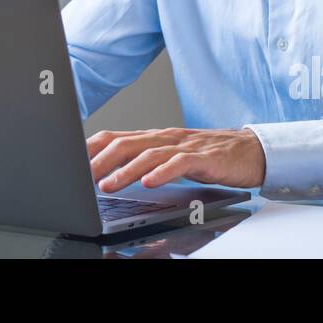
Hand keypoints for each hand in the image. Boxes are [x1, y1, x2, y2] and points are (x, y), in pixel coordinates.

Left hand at [87, 127, 265, 191]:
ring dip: (125, 171)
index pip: (115, 137)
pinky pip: (179, 163)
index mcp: (155, 137)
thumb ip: (145, 160)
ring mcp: (184, 146)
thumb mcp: (171, 156)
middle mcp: (166, 137)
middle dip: (101, 161)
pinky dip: (162, 173)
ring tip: (108, 185)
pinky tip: (149, 183)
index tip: (71, 161)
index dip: (91, 148)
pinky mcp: (204, 158)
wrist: (251, 150)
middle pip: (126, 144)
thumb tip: (111, 173)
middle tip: (82, 178)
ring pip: (149, 154)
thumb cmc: (209, 155)